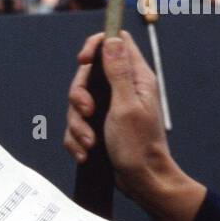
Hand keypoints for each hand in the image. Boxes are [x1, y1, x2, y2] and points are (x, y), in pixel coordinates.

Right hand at [64, 31, 204, 220]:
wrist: (142, 182)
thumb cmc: (140, 146)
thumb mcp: (126, 106)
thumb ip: (118, 72)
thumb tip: (112, 38)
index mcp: (136, 78)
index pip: (115, 43)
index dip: (95, 46)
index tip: (82, 61)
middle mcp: (123, 89)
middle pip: (87, 75)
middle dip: (80, 96)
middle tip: (88, 112)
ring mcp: (110, 108)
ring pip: (78, 102)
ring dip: (78, 124)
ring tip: (90, 142)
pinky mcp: (100, 126)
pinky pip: (77, 124)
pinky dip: (77, 139)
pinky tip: (86, 152)